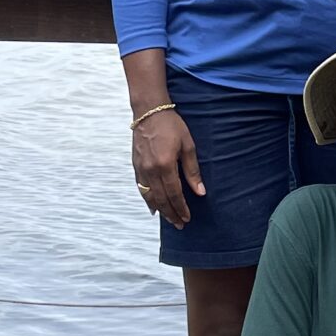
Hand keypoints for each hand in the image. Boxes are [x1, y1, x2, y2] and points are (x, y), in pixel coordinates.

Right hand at [133, 110, 203, 227]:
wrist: (149, 111)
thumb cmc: (171, 125)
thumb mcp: (188, 146)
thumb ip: (193, 171)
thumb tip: (200, 191)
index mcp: (165, 165)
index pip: (174, 194)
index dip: (181, 208)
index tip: (187, 218)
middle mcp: (151, 170)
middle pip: (161, 199)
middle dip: (171, 213)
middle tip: (179, 224)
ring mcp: (141, 168)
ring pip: (149, 196)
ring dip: (159, 209)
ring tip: (168, 218)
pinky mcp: (136, 165)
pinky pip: (141, 188)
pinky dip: (147, 199)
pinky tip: (153, 207)